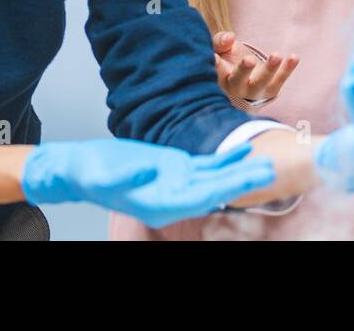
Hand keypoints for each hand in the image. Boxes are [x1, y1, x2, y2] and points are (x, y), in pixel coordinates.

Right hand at [21, 139, 274, 227]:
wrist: (82, 168)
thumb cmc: (90, 173)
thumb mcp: (105, 174)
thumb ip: (128, 173)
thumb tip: (150, 168)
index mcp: (160, 204)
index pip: (200, 198)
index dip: (225, 188)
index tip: (248, 180)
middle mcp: (174, 197)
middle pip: (215, 190)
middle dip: (243, 181)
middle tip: (271, 170)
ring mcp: (178, 183)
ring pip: (216, 178)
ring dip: (241, 170)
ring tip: (268, 161)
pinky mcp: (177, 168)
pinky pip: (208, 166)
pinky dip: (227, 159)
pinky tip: (245, 149)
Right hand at [212, 30, 298, 104]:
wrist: (243, 86)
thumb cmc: (228, 62)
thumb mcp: (220, 50)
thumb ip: (220, 42)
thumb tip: (230, 37)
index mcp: (220, 77)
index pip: (216, 71)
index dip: (215, 65)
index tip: (214, 57)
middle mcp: (236, 87)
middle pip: (238, 80)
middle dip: (243, 70)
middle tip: (248, 59)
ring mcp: (254, 91)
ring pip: (261, 82)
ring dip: (269, 69)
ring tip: (276, 55)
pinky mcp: (270, 90)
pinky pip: (280, 80)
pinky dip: (287, 69)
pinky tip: (294, 57)